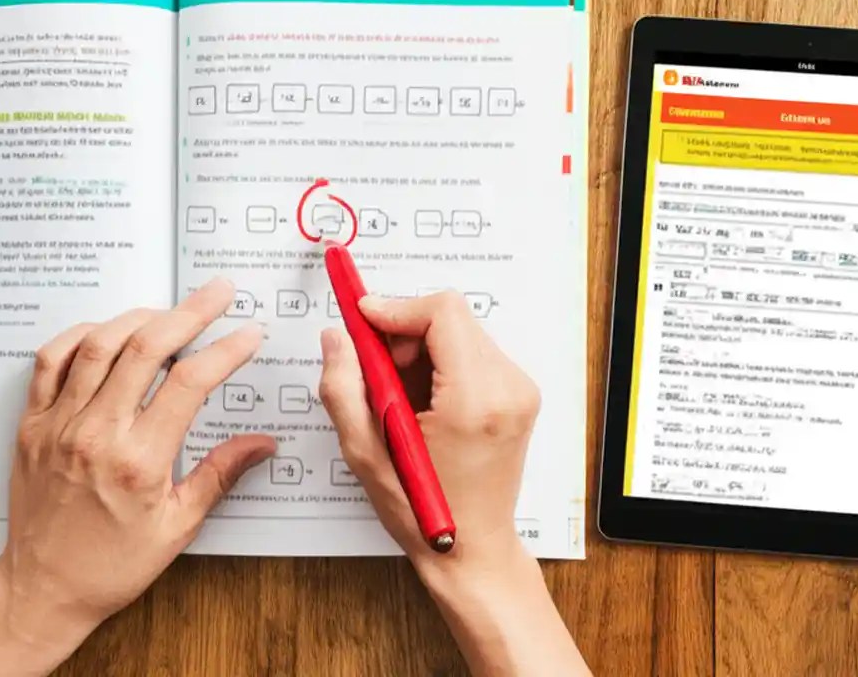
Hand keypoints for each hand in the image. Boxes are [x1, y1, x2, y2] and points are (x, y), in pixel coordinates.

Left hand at [0, 278, 274, 675]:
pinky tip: (105, 331)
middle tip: (218, 292)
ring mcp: (58, 425)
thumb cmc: (110, 566)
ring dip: (139, 317)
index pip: (190, 382)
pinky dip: (80, 335)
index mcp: (139, 461)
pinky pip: (50, 361)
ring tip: (169, 311)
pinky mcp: (32, 425)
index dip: (226, 350)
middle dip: (191, 311)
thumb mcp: (178, 527)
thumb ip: (220, 474)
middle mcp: (96, 434)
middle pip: (147, 347)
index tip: (249, 335)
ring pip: (99, 344)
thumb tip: (262, 444)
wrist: (43, 590)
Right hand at [317, 290, 539, 573]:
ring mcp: (520, 390)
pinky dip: (440, 363)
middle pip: (451, 317)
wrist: (472, 549)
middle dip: (405, 333)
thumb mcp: (366, 453)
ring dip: (421, 349)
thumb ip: (343, 388)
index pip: (443, 312)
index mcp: (475, 400)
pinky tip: (422, 403)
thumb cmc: (425, 512)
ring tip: (400, 398)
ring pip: (460, 332)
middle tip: (376, 373)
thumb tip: (337, 338)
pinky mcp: (519, 394)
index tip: (362, 318)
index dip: (395, 308)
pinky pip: (473, 352)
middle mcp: (508, 388)